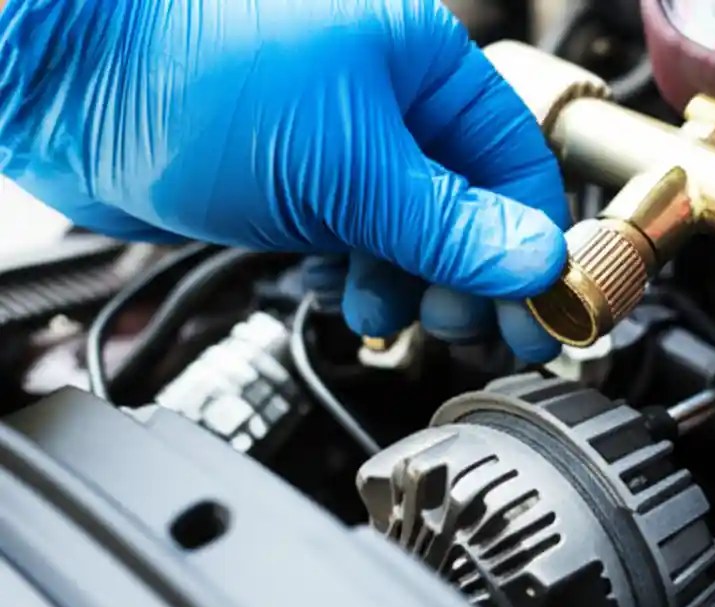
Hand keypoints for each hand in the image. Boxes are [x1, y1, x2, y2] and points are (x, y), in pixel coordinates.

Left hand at [0, 0, 567, 361]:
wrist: (60, 77)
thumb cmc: (194, 77)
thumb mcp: (350, 170)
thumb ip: (450, 227)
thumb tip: (533, 263)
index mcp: (424, 63)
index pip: (514, 164)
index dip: (532, 246)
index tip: (542, 313)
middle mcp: (388, 97)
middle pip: (469, 202)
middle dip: (469, 272)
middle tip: (458, 322)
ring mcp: (339, 138)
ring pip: (411, 228)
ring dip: (410, 282)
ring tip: (386, 311)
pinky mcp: (291, 178)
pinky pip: (357, 235)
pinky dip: (361, 271)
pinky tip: (348, 291)